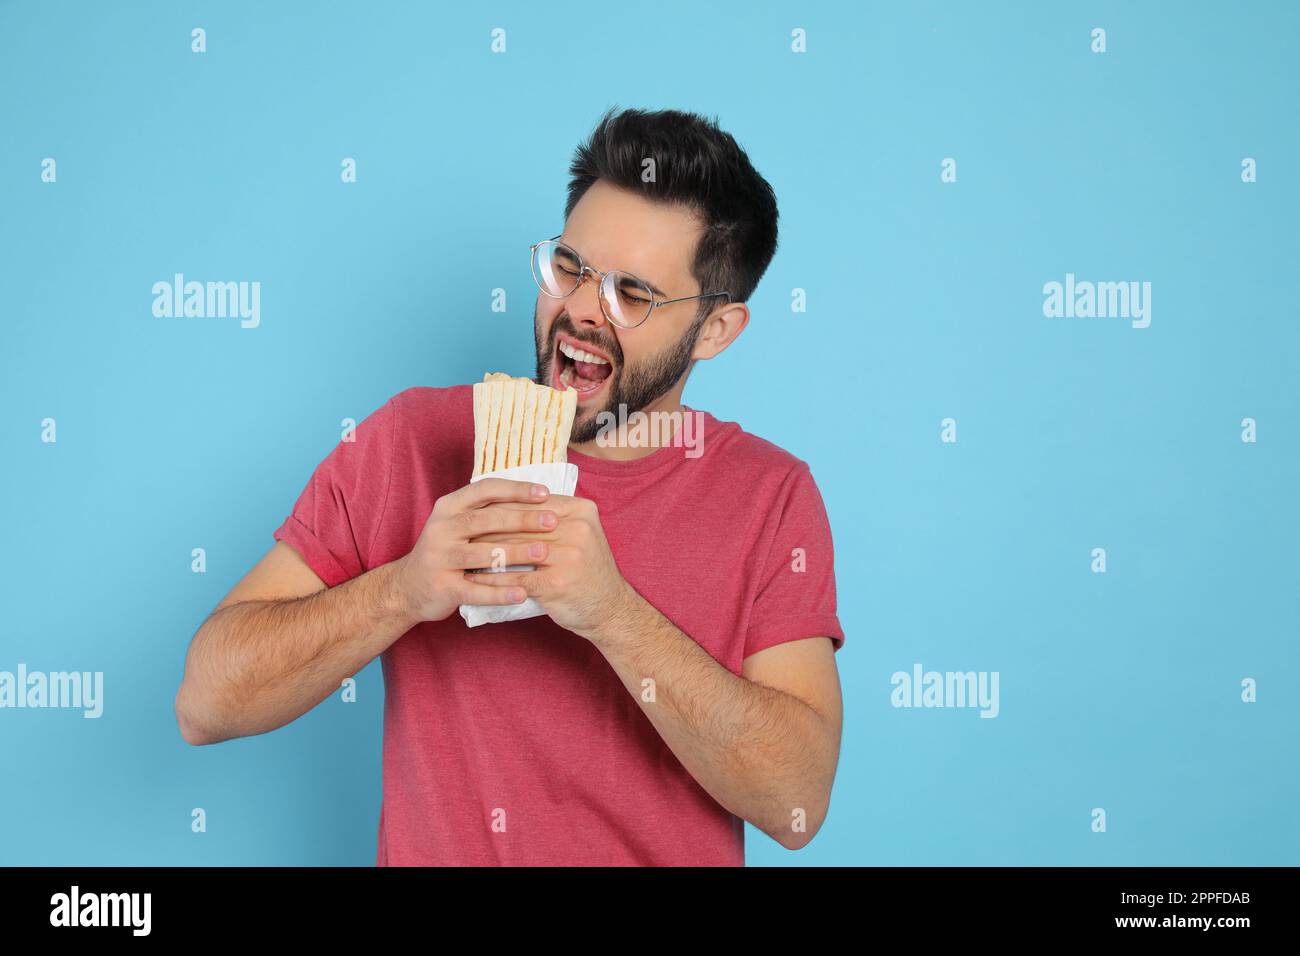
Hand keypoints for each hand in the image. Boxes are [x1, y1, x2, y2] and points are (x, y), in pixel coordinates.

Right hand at [391, 478, 558, 622]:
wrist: (408, 587)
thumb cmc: (446, 550)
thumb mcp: (457, 523)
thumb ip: (486, 510)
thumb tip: (535, 498)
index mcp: (448, 507)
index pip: (485, 490)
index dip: (516, 490)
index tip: (545, 493)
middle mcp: (441, 528)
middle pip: (486, 520)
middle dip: (522, 519)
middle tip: (552, 521)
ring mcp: (440, 558)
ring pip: (483, 554)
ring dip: (516, 553)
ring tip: (544, 553)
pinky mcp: (442, 587)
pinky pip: (475, 590)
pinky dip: (500, 593)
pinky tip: (522, 594)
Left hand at [462, 495, 636, 641]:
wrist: (611, 609)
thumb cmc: (589, 572)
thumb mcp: (580, 535)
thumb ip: (552, 518)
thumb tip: (509, 503)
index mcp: (581, 511)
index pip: (531, 502)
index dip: (500, 506)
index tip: (474, 510)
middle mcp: (577, 529)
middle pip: (520, 524)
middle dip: (487, 528)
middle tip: (460, 531)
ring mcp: (569, 556)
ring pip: (514, 548)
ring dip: (483, 553)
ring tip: (461, 553)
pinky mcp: (557, 583)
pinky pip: (515, 577)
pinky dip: (491, 578)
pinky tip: (473, 579)